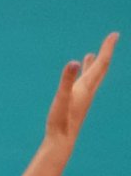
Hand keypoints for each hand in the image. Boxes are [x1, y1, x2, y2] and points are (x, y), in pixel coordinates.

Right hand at [43, 31, 115, 146]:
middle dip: (106, 52)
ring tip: (93, 54)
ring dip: (95, 64)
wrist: (62, 141)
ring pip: (92, 77)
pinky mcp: (76, 103)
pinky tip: (79, 77)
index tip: (115, 34)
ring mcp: (83, 97)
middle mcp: (88, 90)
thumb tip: (73, 61)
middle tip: (113, 38)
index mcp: (86, 87)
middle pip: (101, 68)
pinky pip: (83, 85)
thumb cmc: (61, 120)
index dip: (107, 48)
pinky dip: (83, 76)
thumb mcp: (61, 98)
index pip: (101, 64)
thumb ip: (66, 80)